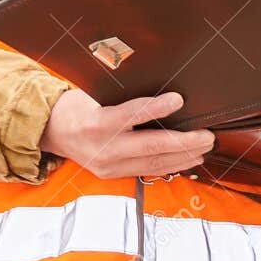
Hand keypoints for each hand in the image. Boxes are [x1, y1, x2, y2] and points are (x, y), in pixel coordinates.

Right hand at [40, 89, 214, 178]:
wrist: (54, 132)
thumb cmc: (79, 106)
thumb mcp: (95, 94)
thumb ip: (123, 96)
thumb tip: (160, 85)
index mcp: (98, 123)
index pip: (132, 115)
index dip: (157, 107)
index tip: (179, 99)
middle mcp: (104, 148)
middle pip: (151, 147)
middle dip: (184, 142)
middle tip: (207, 135)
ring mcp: (109, 166)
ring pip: (153, 163)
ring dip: (183, 156)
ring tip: (204, 147)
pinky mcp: (113, 175)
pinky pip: (147, 171)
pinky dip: (170, 165)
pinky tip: (187, 159)